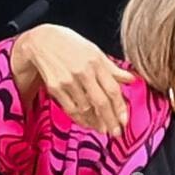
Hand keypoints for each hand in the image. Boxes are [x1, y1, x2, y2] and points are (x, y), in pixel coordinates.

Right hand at [14, 24, 134, 135]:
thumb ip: (112, 68)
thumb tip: (132, 79)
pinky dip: (81, 119)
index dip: (120, 108)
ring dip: (96, 122)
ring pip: (85, 108)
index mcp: (96, 62)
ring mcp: (68, 80)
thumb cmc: (71, 45)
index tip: (125, 121)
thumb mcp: (94, 52)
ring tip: (103, 129)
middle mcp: (82, 71)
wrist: (42, 41)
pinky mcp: (55, 87)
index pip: (112, 89)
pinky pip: (71, 109)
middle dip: (110, 121)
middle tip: (116, 133)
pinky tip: (88, 124)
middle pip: (101, 102)